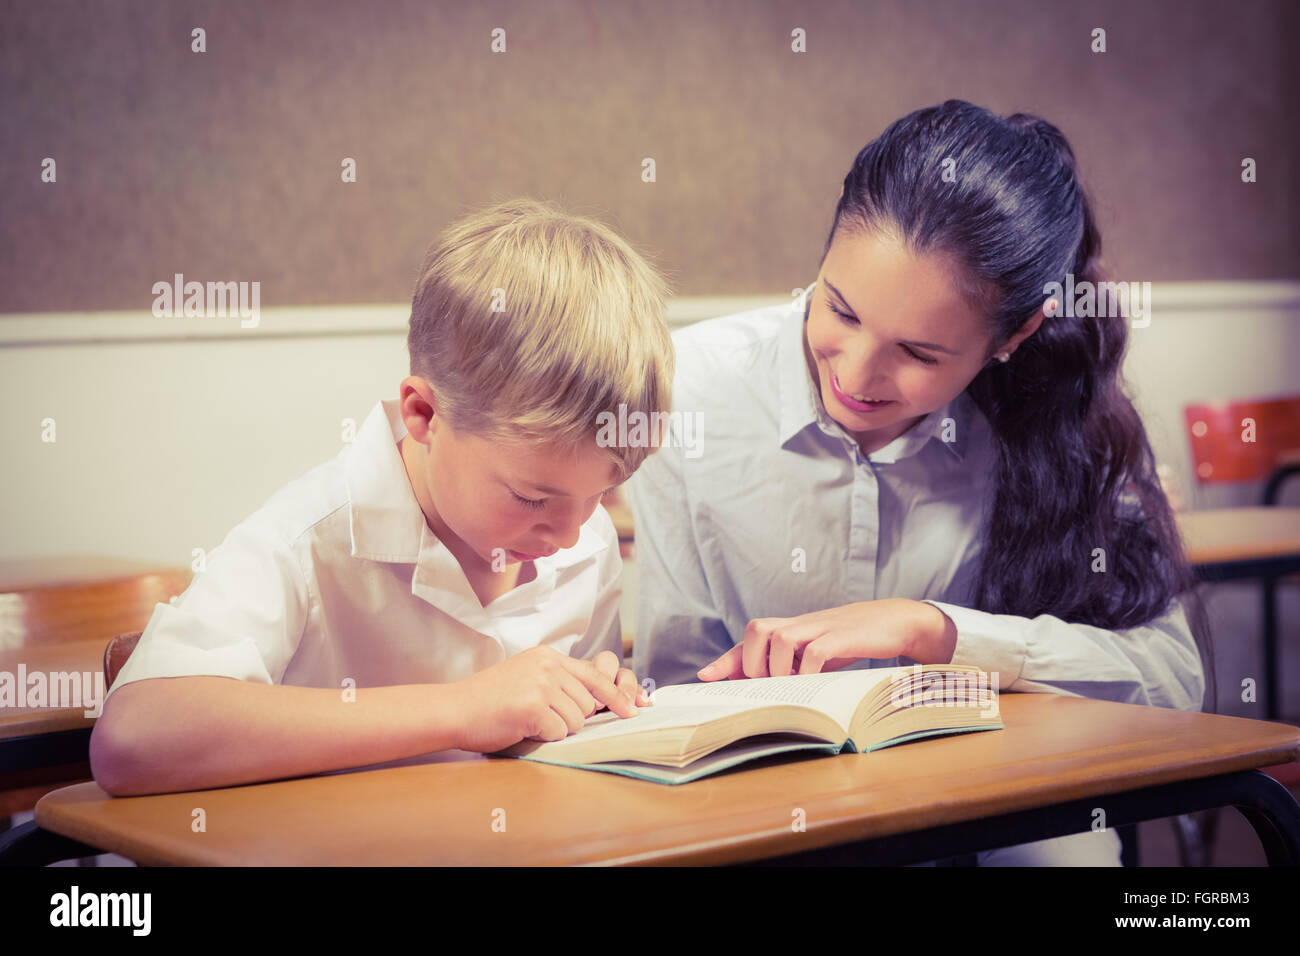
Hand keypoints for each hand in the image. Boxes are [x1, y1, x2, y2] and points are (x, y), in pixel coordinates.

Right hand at [448, 645, 640, 752]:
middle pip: (588, 704)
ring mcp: (541, 684)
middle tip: (537, 716)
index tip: (632, 709)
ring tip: (528, 720)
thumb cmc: (489, 700)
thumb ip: (558, 682)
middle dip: (569, 719)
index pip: (595, 676)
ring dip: (556, 729)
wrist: (455, 709)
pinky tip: (521, 726)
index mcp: (548, 656)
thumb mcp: (527, 677)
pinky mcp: (533, 705)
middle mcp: (548, 665)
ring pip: (576, 721)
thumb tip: (596, 701)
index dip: (616, 696)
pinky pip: (558, 733)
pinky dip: (543, 737)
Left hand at [696, 599, 956, 680]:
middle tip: (765, 687)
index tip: (705, 678)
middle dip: (753, 663)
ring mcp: (819, 627)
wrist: (893, 621)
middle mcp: (799, 624)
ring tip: (787, 686)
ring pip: (779, 637)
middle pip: (757, 630)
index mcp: (791, 628)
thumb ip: (789, 665)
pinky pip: (815, 652)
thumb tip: (758, 686)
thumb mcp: (815, 653)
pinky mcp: (840, 636)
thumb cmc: (849, 641)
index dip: (726, 659)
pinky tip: (811, 683)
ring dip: (776, 667)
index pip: (750, 640)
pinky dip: (807, 670)